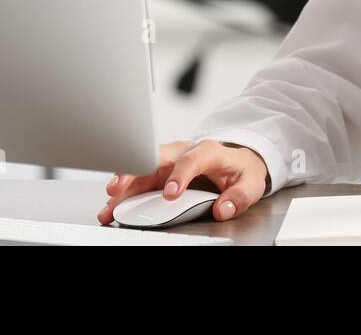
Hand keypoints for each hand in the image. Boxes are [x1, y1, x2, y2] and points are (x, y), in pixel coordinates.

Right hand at [98, 139, 269, 224]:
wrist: (238, 161)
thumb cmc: (241, 170)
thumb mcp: (250, 183)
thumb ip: (239, 197)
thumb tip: (223, 209)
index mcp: (208, 151)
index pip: (192, 160)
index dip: (180, 175)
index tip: (171, 193)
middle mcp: (184, 151)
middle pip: (157, 157)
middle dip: (136, 170)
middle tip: (119, 188)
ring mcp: (169, 160)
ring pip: (142, 167)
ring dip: (124, 183)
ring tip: (109, 202)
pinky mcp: (159, 171)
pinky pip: (139, 178)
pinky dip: (125, 192)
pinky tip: (112, 205)